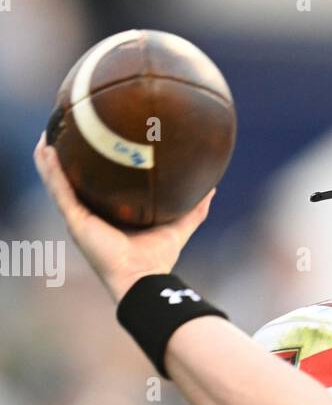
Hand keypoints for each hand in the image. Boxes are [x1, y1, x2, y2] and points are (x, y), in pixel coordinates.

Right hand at [33, 132, 214, 304]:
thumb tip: (212, 187)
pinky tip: (46, 149)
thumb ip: (194, 208)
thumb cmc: (157, 259)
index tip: (92, 135)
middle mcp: (89, 213)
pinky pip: (59, 190)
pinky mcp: (75, 221)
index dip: (89, 162)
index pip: (95, 183)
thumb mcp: (178, 226)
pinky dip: (50, 170)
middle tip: (65, 124)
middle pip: (70, 178)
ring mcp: (79, 217)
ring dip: (49, 157)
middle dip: (65, 154)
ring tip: (47, 130)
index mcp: (108, 213)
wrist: (144, 279)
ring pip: (57, 181)